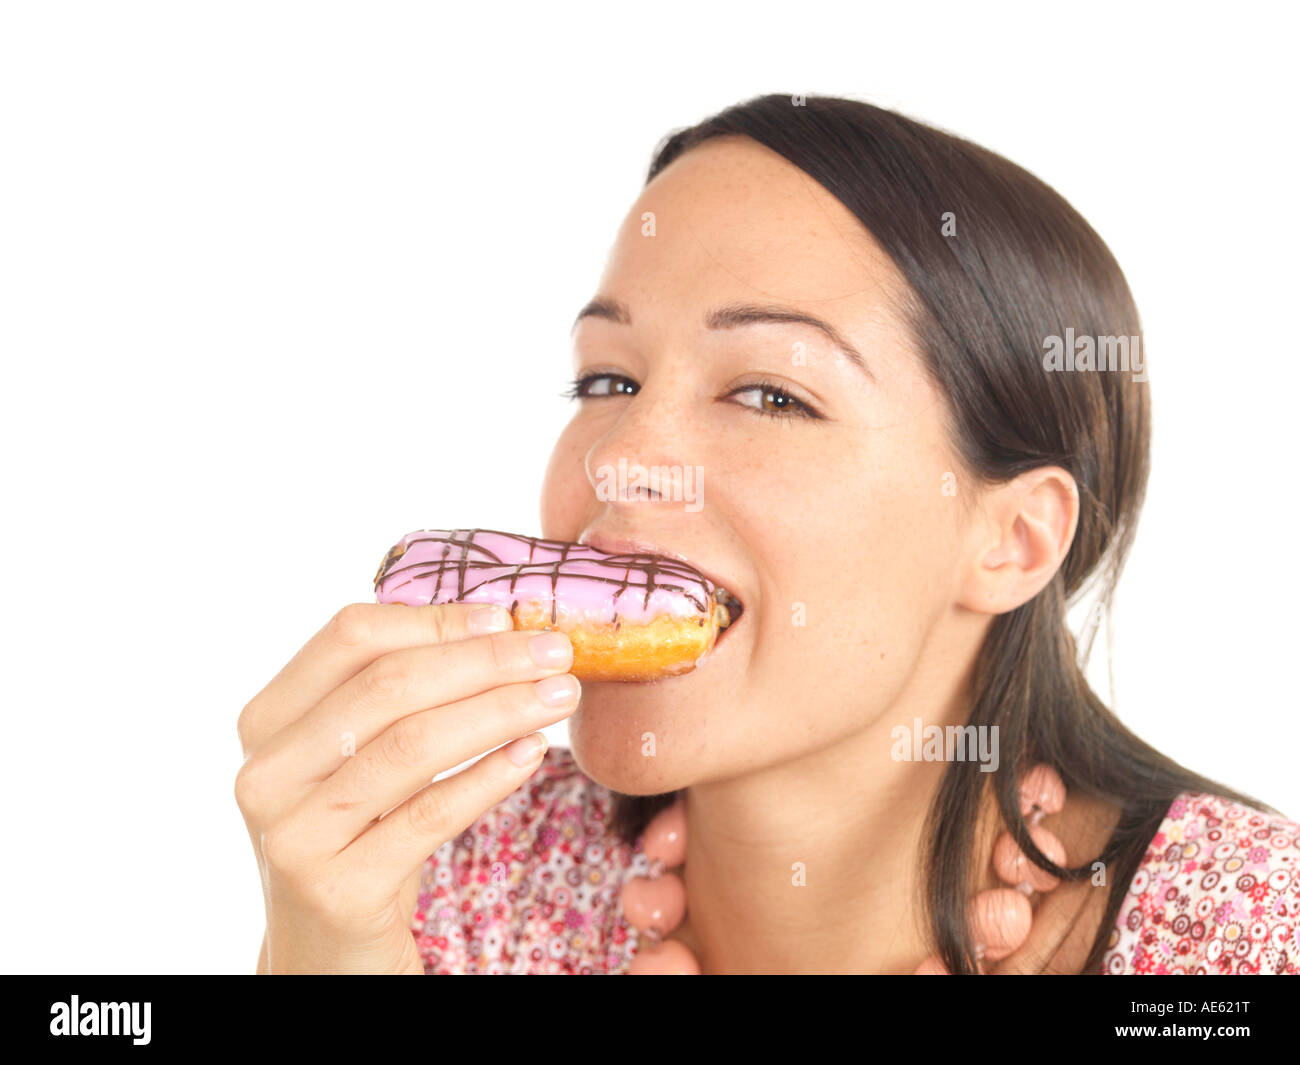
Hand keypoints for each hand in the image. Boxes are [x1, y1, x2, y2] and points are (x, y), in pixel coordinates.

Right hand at [234, 602, 578, 972]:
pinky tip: (532, 754)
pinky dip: (488, 777)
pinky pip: (430, 815)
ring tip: (559, 697)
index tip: (507, 616)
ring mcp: (295, 833)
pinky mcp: (338, 888)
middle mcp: (267, 772)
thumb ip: (399, 697)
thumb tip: (499, 628)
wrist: (330, 957)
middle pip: (388, 685)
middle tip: (556, 653)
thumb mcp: (362, 760)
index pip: (351, 637)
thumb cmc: (359, 839)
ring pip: (413, 746)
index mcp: (268, 720)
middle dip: (484, 661)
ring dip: (499, 711)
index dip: (435, 620)